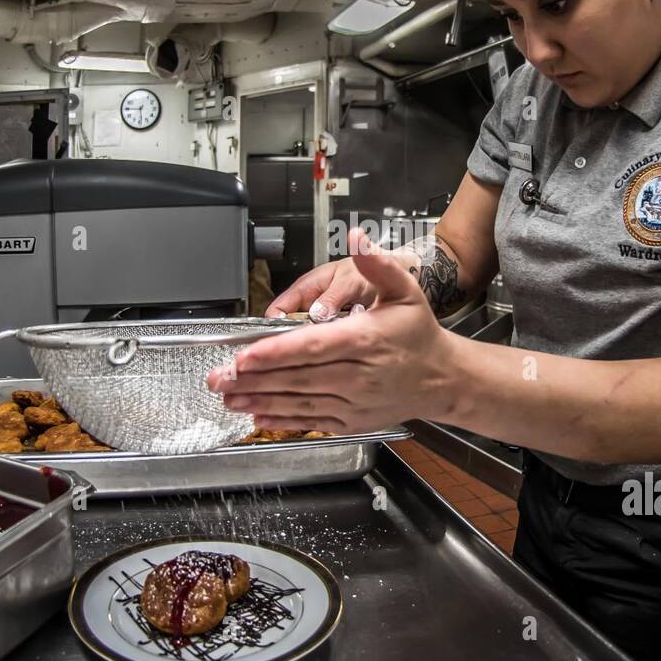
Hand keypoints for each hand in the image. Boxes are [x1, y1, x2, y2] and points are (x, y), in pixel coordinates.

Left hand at [208, 229, 457, 431]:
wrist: (442, 378)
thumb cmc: (418, 334)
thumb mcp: (406, 291)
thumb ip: (378, 264)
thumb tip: (357, 239)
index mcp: (365, 339)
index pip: (313, 347)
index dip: (276, 353)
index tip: (245, 356)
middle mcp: (358, 375)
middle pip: (298, 377)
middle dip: (254, 378)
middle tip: (219, 376)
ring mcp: (354, 402)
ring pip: (300, 402)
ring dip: (260, 400)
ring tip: (228, 396)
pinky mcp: (352, 420)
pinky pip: (312, 421)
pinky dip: (283, 420)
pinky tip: (257, 415)